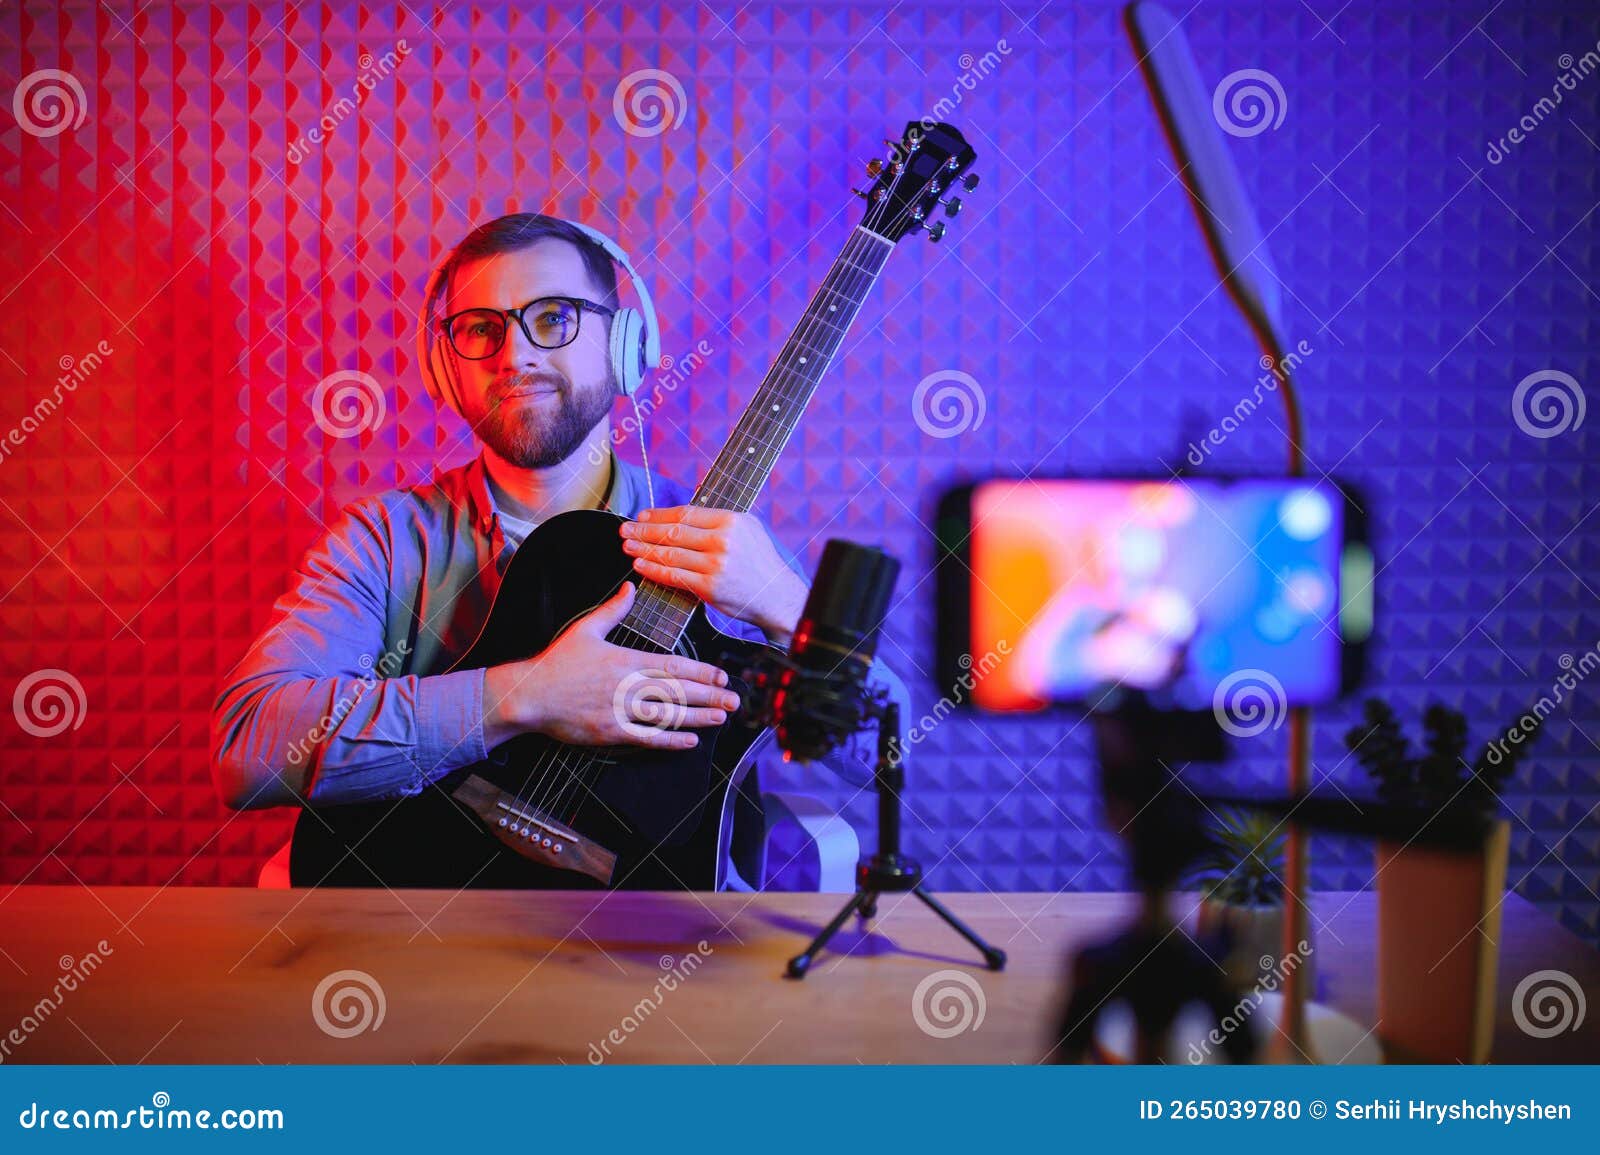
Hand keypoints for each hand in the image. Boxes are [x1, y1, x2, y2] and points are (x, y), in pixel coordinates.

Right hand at [482, 582, 740, 749]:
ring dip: (697, 718)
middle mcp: (627, 687)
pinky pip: (647, 738)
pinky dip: (670, 741)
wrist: (529, 695)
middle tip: (734, 699)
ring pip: (667, 716)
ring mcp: (620, 712)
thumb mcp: (585, 629)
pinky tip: (690, 742)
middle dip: (709, 696)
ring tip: (721, 717)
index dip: (700, 672)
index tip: (721, 675)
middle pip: (677, 692)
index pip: (672, 666)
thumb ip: (613, 611)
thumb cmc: (557, 662)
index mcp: (625, 660)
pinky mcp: (610, 733)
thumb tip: (630, 587)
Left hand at [619, 505, 809, 644]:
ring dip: (644, 549)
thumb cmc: (760, 561)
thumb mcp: (747, 528)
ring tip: (628, 545)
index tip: (642, 515)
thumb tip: (684, 512)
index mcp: (731, 521)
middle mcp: (722, 541)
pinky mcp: (709, 588)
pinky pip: (674, 576)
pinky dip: (653, 570)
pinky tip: (641, 564)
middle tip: (626, 529)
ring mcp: (715, 565)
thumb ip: (718, 518)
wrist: (775, 595)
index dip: (659, 514)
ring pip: (670, 554)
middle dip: (644, 530)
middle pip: (673, 532)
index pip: (685, 514)